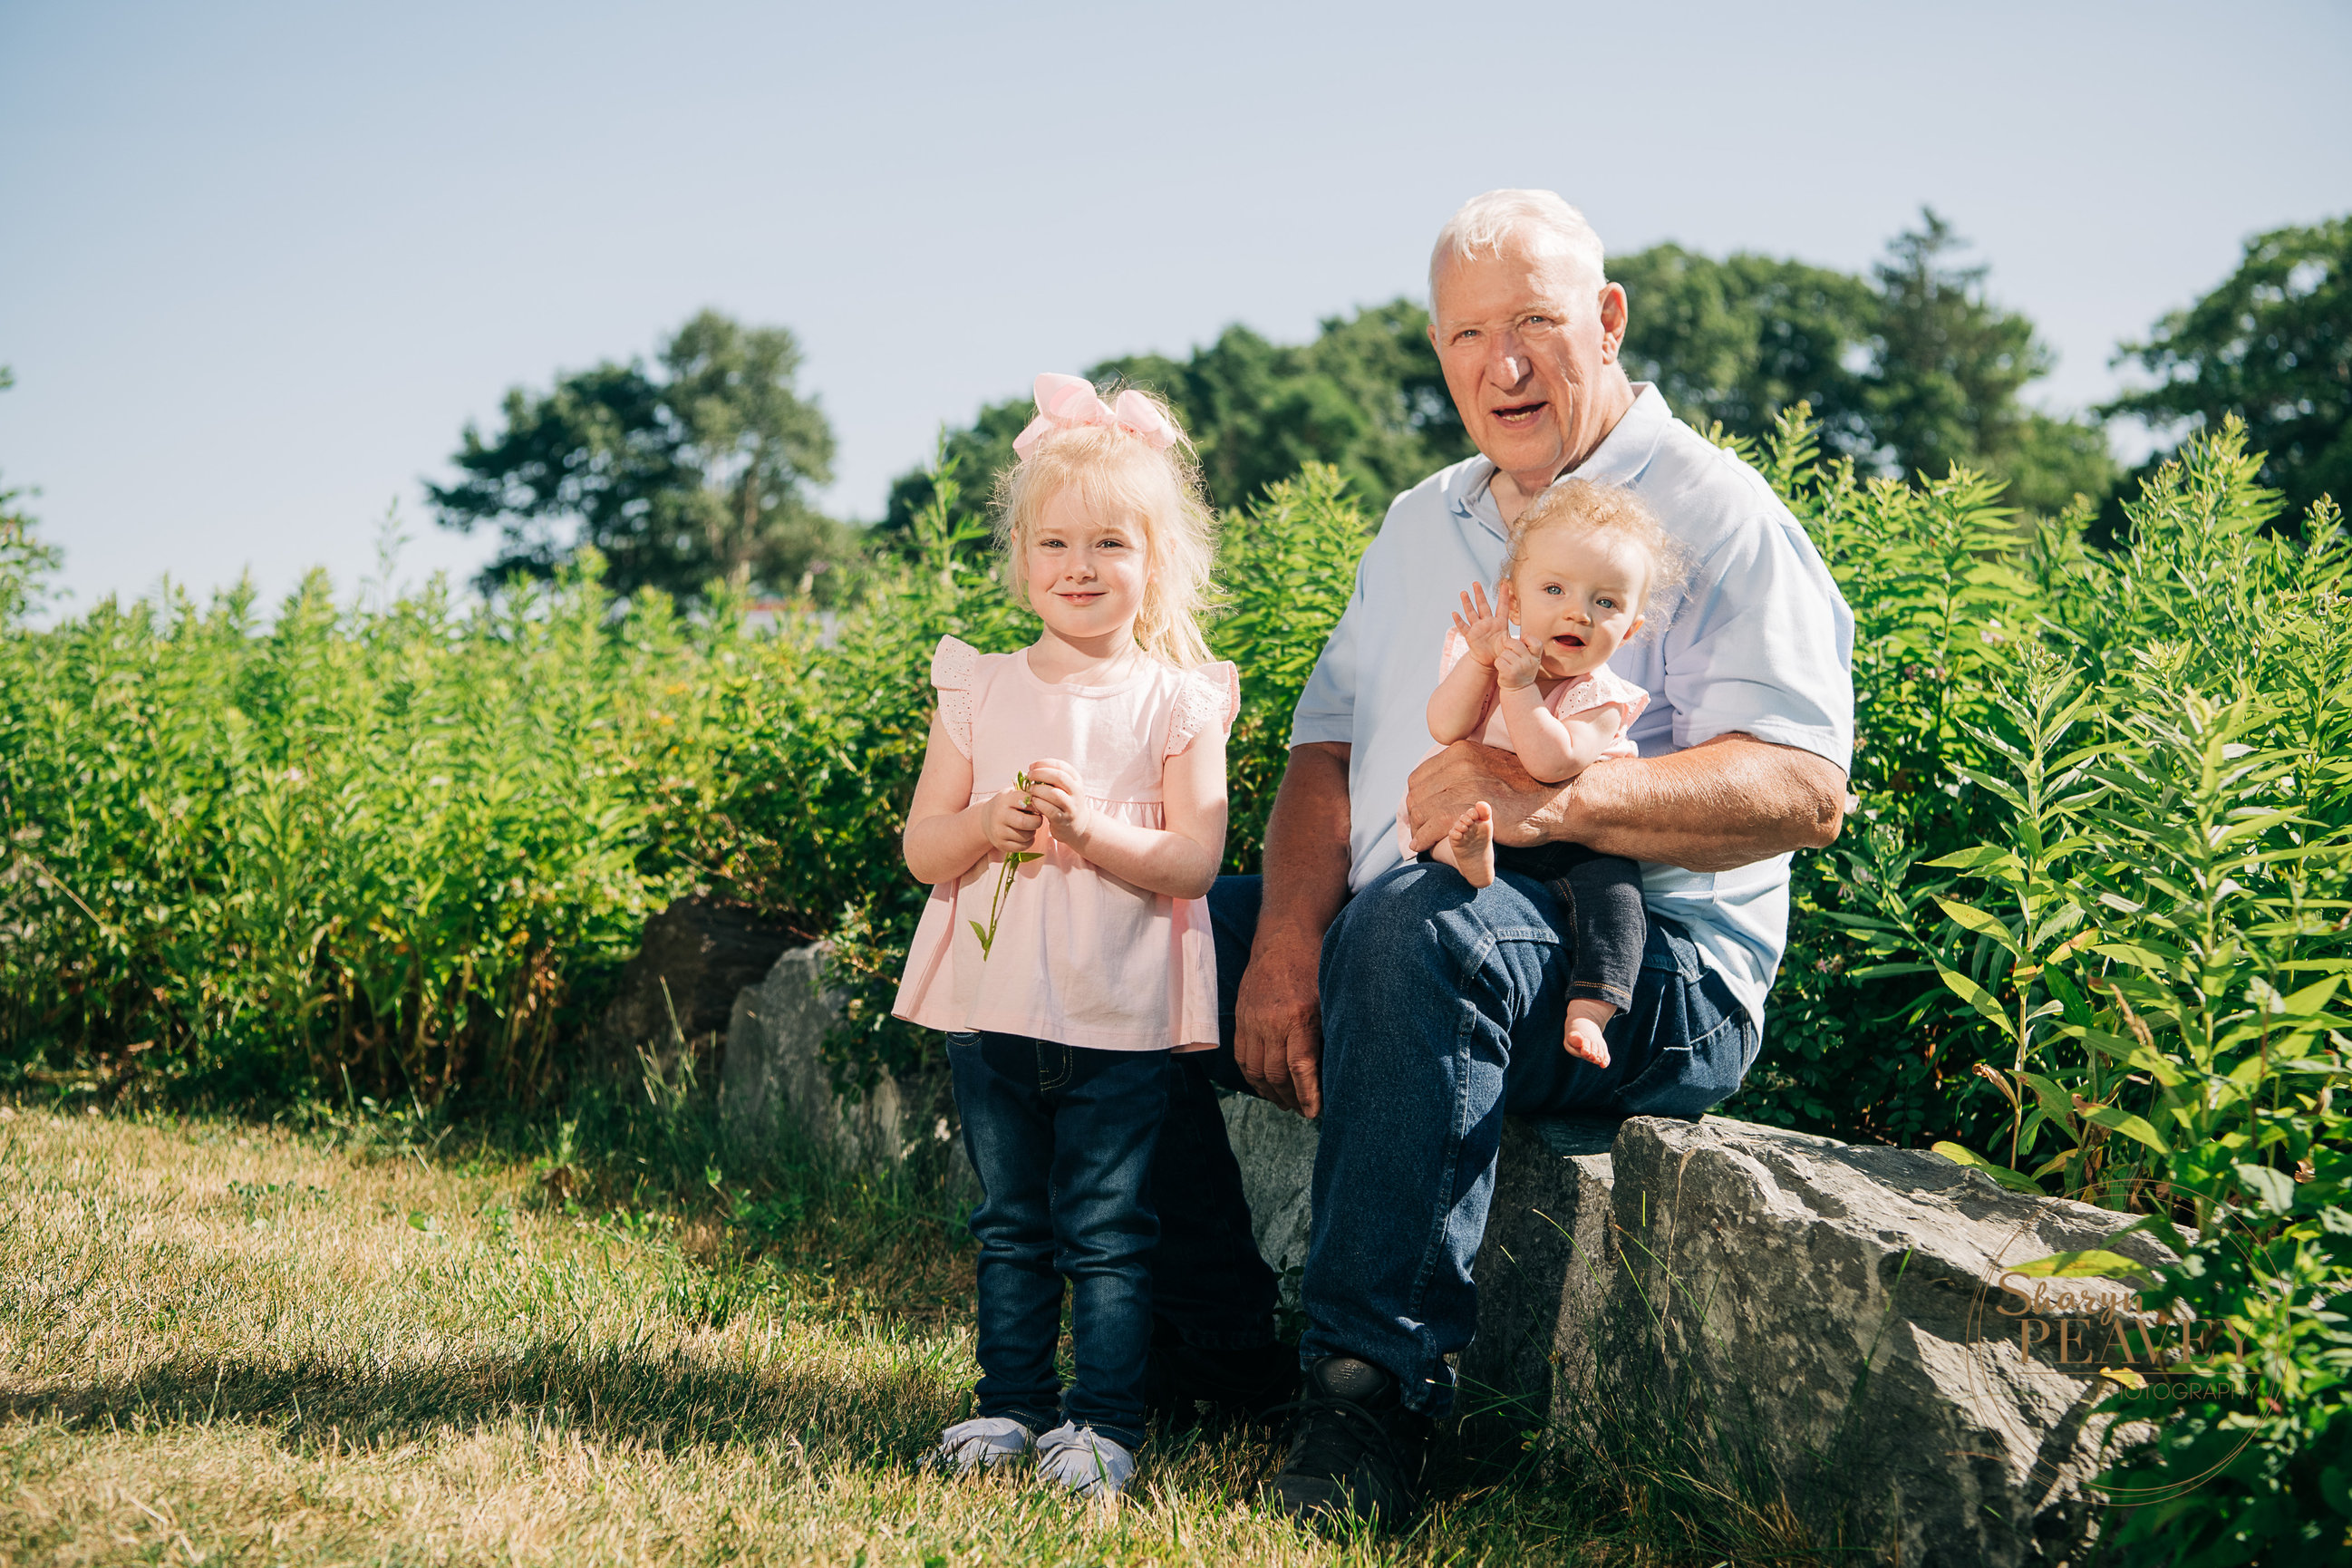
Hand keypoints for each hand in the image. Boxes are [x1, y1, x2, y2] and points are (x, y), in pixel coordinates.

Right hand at [981, 784, 1043, 855]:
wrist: (985, 819)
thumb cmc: (1006, 805)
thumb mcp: (1013, 794)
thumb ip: (1028, 796)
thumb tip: (1049, 799)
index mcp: (1005, 799)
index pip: (1028, 802)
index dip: (1038, 804)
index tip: (1039, 806)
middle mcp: (1000, 815)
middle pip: (1025, 822)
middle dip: (1037, 822)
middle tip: (1037, 819)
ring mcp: (999, 831)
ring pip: (1025, 836)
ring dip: (1032, 832)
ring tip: (1029, 827)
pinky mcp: (1001, 844)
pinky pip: (1022, 846)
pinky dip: (1028, 841)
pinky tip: (1025, 835)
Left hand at [1022, 758, 1093, 850]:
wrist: (1078, 825)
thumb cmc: (1065, 802)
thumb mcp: (1065, 787)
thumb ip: (1053, 778)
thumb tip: (1032, 769)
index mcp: (1076, 780)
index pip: (1061, 766)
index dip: (1044, 764)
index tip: (1032, 766)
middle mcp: (1077, 791)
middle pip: (1059, 777)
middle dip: (1040, 774)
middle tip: (1029, 776)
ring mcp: (1071, 806)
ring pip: (1054, 794)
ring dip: (1038, 790)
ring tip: (1031, 790)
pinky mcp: (1064, 819)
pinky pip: (1049, 809)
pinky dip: (1038, 803)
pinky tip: (1033, 801)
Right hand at [1234, 931, 1323, 1117]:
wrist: (1286, 936)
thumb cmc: (1316, 967)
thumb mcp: (1330, 998)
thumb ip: (1327, 1033)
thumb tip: (1334, 1070)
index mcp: (1299, 1017)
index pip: (1301, 1068)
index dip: (1307, 1095)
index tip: (1314, 1113)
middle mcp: (1271, 1022)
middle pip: (1276, 1075)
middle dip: (1290, 1098)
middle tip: (1301, 1109)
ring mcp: (1252, 1020)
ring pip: (1256, 1070)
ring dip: (1270, 1092)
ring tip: (1284, 1103)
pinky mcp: (1241, 1017)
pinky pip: (1241, 1056)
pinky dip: (1252, 1076)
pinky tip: (1264, 1084)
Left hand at [1404, 741, 1572, 853]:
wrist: (1558, 799)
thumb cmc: (1528, 788)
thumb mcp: (1491, 767)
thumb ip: (1465, 773)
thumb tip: (1440, 787)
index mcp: (1461, 750)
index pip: (1420, 776)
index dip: (1417, 798)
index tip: (1421, 815)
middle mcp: (1460, 762)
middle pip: (1417, 793)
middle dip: (1415, 815)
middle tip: (1419, 832)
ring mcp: (1465, 784)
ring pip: (1422, 809)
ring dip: (1418, 829)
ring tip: (1421, 841)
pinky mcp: (1471, 808)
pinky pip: (1434, 824)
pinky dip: (1424, 838)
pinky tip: (1422, 847)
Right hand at [1450, 582, 1511, 667]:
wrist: (1490, 661)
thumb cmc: (1501, 652)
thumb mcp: (1510, 645)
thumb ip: (1517, 641)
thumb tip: (1527, 640)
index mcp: (1500, 623)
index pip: (1502, 607)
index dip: (1504, 596)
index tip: (1505, 584)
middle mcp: (1488, 622)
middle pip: (1483, 605)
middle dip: (1479, 594)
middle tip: (1476, 583)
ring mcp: (1478, 628)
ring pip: (1471, 613)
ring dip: (1467, 603)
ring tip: (1464, 593)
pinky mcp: (1470, 636)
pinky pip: (1464, 627)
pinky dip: (1459, 621)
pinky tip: (1455, 613)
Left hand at [1494, 637, 1542, 690]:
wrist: (1519, 690)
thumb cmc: (1522, 672)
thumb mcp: (1530, 661)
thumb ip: (1527, 649)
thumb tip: (1520, 635)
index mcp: (1536, 657)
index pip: (1536, 643)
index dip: (1528, 638)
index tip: (1522, 640)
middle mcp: (1529, 662)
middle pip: (1516, 644)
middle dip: (1509, 645)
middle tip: (1508, 652)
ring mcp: (1519, 667)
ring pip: (1505, 652)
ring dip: (1503, 657)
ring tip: (1507, 664)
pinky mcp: (1509, 672)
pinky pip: (1499, 660)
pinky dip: (1498, 663)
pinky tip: (1502, 668)